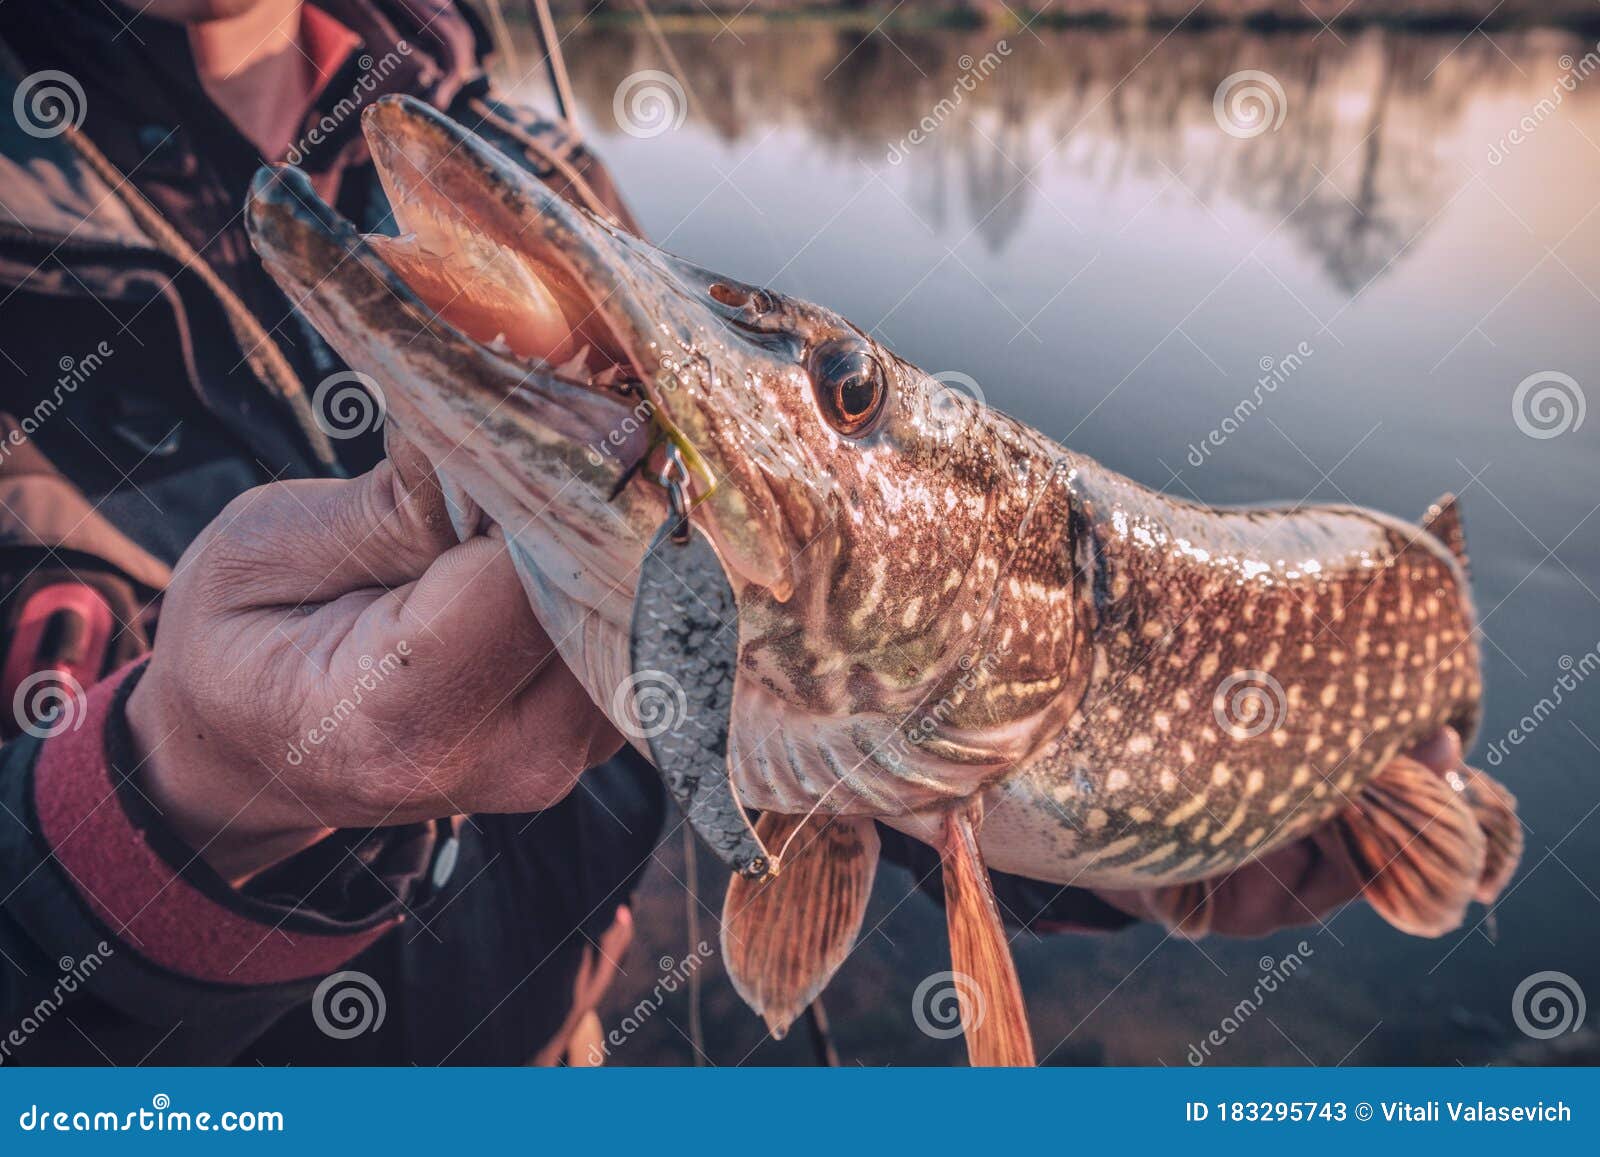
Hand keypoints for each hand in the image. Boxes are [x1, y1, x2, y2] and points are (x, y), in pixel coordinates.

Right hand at [126, 431, 622, 883]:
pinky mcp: (599, 729)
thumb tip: (492, 425)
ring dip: (621, 527)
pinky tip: (586, 508)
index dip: (544, 491)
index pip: (516, 589)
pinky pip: (641, 629)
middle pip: (601, 603)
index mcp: (393, 724)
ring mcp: (564, 754)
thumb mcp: (262, 551)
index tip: (554, 404)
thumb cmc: (243, 643)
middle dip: (598, 500)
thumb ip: (388, 504)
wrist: (258, 754)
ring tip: (584, 447)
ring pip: (638, 613)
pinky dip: (623, 561)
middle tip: (591, 403)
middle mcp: (504, 757)